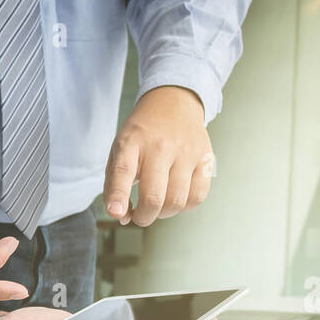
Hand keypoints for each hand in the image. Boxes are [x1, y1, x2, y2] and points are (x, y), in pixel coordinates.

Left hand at [103, 86, 213, 227]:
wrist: (173, 102)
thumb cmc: (142, 135)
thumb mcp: (119, 150)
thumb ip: (114, 184)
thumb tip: (122, 216)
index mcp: (132, 142)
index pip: (124, 171)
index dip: (119, 196)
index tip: (117, 213)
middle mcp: (160, 146)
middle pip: (153, 197)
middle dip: (143, 217)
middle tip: (139, 215)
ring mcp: (186, 152)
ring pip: (176, 202)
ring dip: (163, 214)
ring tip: (158, 205)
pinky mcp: (205, 158)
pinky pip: (197, 197)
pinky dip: (184, 207)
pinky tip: (176, 197)